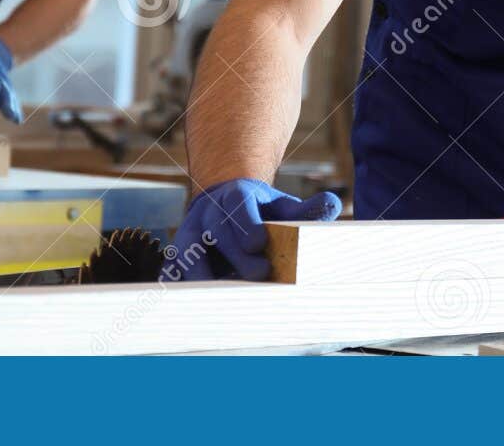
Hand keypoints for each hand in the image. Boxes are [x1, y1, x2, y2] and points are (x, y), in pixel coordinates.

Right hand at [160, 178, 341, 283]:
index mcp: (236, 196)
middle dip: (235, 253)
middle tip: (259, 275)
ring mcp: (189, 233)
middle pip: (216, 229)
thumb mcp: (282, 206)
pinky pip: (171, 270)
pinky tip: (190, 307)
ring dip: (202, 273)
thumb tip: (332, 204)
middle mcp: (209, 212)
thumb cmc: (260, 212)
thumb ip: (306, 211)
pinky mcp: (178, 256)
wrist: (223, 204)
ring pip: (187, 250)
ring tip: (220, 297)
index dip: (246, 222)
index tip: (260, 243)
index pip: (238, 204)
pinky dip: (177, 286)